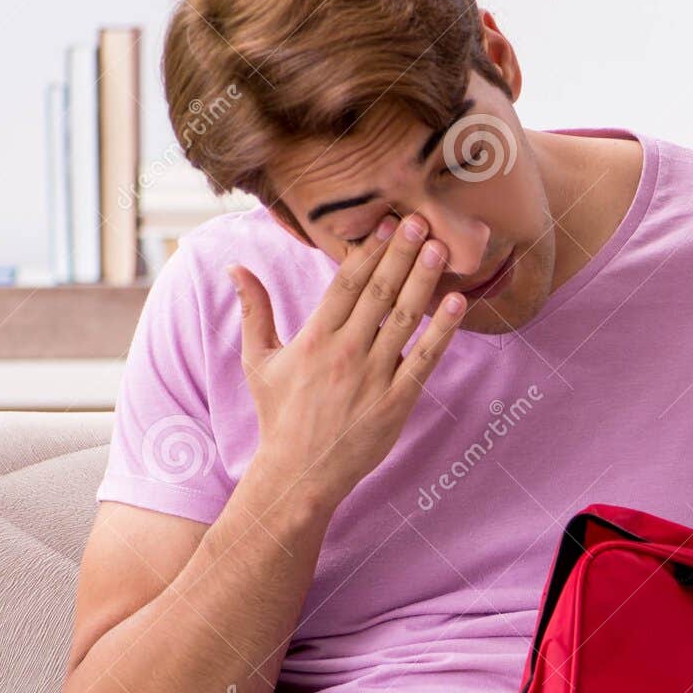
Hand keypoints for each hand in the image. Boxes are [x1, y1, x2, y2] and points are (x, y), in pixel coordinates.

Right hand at [226, 213, 465, 511]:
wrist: (300, 473)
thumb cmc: (279, 415)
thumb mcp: (258, 360)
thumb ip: (254, 310)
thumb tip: (235, 267)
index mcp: (315, 338)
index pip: (346, 284)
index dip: (368, 251)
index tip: (386, 223)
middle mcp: (346, 352)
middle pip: (379, 293)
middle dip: (401, 254)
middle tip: (420, 219)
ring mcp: (374, 377)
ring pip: (404, 320)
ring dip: (423, 281)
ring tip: (440, 248)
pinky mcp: (397, 403)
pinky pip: (425, 360)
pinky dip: (443, 332)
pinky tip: (457, 304)